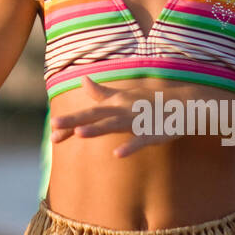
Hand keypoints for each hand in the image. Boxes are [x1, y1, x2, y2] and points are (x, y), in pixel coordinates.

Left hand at [50, 76, 200, 158]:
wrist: (183, 104)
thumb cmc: (150, 101)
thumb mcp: (124, 96)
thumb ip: (102, 92)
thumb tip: (83, 81)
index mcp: (115, 104)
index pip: (88, 113)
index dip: (70, 122)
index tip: (51, 129)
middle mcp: (123, 110)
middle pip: (95, 116)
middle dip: (75, 121)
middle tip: (54, 126)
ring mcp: (138, 120)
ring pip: (114, 125)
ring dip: (97, 129)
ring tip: (79, 134)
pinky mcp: (153, 132)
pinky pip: (140, 140)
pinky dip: (129, 146)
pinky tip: (117, 154)